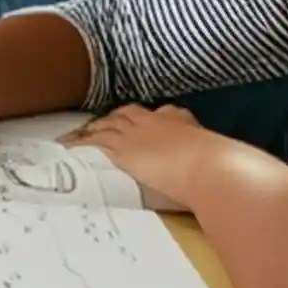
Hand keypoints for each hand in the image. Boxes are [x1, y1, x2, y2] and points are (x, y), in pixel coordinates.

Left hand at [61, 104, 223, 207]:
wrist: (210, 168)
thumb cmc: (220, 168)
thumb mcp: (217, 158)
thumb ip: (210, 162)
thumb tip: (220, 174)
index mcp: (179, 120)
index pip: (160, 113)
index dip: (146, 118)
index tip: (140, 123)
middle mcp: (154, 121)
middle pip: (126, 113)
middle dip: (113, 118)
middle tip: (101, 125)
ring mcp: (135, 133)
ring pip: (105, 125)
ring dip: (90, 130)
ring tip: (78, 135)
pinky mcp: (122, 149)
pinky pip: (93, 142)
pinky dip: (78, 143)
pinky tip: (66, 146)